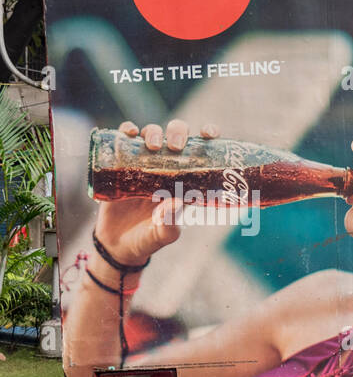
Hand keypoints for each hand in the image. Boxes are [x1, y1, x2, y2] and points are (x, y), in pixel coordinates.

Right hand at [93, 119, 218, 266]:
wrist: (118, 245)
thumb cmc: (147, 240)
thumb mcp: (163, 235)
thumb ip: (170, 223)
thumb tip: (177, 202)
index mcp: (184, 181)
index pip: (200, 152)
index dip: (207, 136)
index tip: (210, 134)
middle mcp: (166, 169)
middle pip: (175, 136)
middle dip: (178, 132)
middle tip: (175, 147)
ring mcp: (143, 165)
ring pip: (151, 134)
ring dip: (153, 132)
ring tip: (151, 146)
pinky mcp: (120, 165)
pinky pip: (123, 140)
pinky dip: (126, 131)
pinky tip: (128, 133)